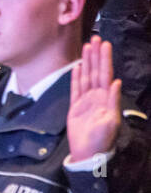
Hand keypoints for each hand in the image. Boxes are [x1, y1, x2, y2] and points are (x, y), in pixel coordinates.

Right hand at [67, 36, 121, 162]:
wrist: (88, 153)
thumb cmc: (101, 140)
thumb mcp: (111, 122)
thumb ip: (113, 101)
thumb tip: (116, 82)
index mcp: (107, 99)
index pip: (105, 74)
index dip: (104, 59)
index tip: (105, 45)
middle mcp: (97, 96)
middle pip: (96, 71)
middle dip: (96, 55)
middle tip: (96, 38)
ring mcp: (86, 100)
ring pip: (86, 76)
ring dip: (87, 61)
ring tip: (86, 47)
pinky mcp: (75, 106)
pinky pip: (76, 88)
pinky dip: (76, 77)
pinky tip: (77, 67)